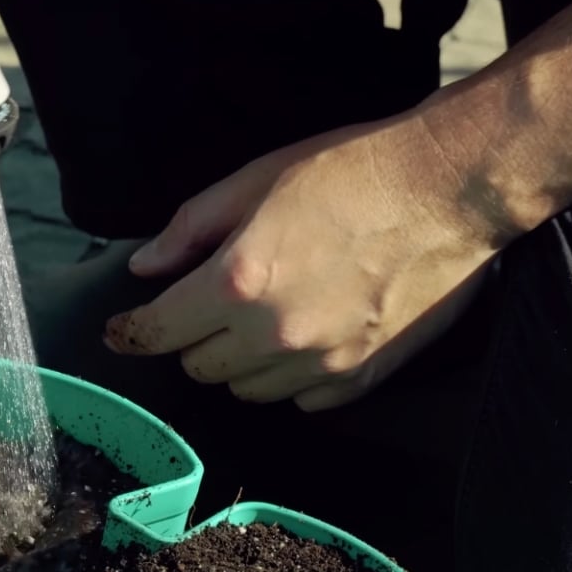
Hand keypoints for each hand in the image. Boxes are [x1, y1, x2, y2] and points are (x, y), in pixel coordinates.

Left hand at [102, 111, 513, 411]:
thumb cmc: (351, 171)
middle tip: (212, 304)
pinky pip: (302, 400)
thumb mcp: (254, 180)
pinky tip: (308, 336)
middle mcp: (274, 334)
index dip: (130, 332)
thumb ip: (189, 229)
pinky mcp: (363, 378)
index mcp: (237, 282)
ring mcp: (322, 363)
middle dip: (193, 338)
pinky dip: (293, 377)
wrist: (450, 187)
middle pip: (199, 367)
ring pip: (247, 390)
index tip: (120, 331)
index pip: (158, 332)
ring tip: (265, 317)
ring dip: (241, 362)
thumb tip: (145, 267)